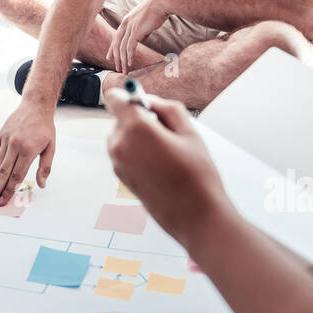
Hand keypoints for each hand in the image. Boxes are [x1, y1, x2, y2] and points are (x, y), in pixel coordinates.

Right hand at [0, 103, 55, 205]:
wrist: (35, 106)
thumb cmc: (44, 128)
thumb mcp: (51, 147)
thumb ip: (45, 167)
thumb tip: (42, 184)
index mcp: (28, 150)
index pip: (16, 175)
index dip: (9, 190)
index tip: (4, 201)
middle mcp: (15, 146)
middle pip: (3, 173)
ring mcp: (6, 140)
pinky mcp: (0, 135)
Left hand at [105, 89, 230, 247]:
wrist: (196, 217)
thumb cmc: (197, 175)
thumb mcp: (189, 132)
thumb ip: (168, 108)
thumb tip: (151, 101)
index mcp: (135, 128)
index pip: (115, 98)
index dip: (129, 95)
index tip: (144, 100)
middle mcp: (120, 145)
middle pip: (122, 119)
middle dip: (140, 120)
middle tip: (168, 133)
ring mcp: (118, 163)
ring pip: (123, 137)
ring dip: (139, 139)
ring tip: (168, 154)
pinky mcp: (121, 178)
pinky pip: (126, 154)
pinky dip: (139, 155)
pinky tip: (162, 168)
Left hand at [108, 0, 171, 72]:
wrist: (161, 3)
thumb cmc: (156, 11)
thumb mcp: (144, 21)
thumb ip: (140, 30)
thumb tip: (140, 39)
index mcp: (126, 21)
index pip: (116, 38)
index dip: (112, 49)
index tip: (109, 58)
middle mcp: (125, 24)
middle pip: (117, 45)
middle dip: (116, 58)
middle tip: (118, 68)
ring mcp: (130, 27)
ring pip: (122, 48)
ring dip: (123, 61)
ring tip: (124, 70)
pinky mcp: (136, 31)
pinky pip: (130, 47)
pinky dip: (129, 56)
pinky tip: (130, 63)